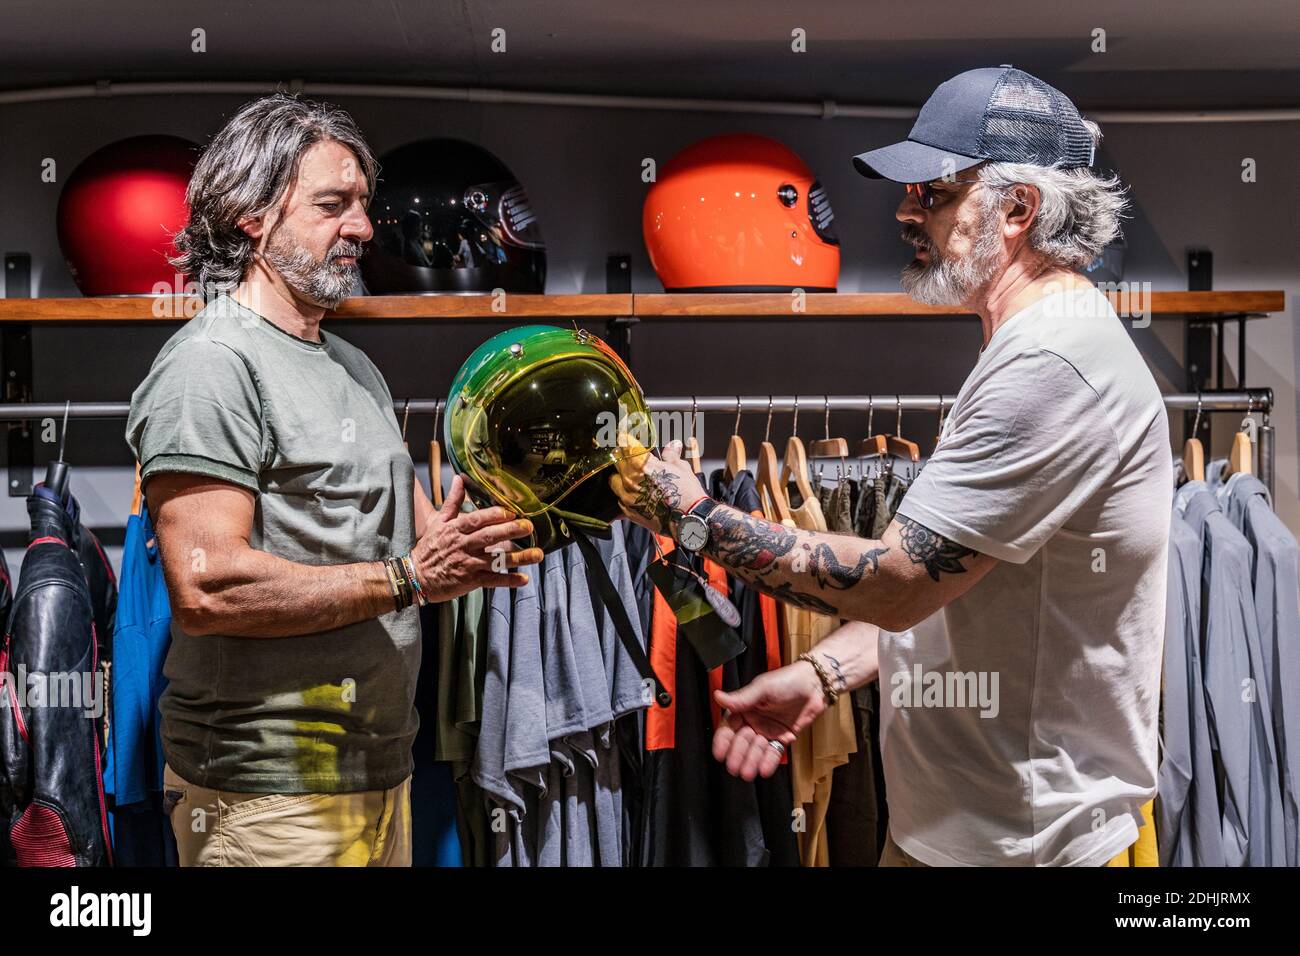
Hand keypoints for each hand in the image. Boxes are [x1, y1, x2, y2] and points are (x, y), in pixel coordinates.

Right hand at [410, 475, 543, 601]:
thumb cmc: (430, 547)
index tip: (512, 511)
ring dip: (519, 557)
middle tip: (529, 527)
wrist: (415, 576)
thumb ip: (453, 501)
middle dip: (511, 531)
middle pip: (490, 536)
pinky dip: (508, 580)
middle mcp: (463, 545)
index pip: (477, 519)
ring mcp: (468, 564)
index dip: (495, 515)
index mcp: (456, 529)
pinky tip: (524, 579)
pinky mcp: (470, 581)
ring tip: (538, 554)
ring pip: (496, 560)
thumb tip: (460, 478)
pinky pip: (492, 580)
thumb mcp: (439, 521)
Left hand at [608, 438, 706, 535]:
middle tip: (630, 457)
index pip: (626, 445)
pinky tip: (636, 495)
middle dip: (622, 457)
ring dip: (620, 476)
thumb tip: (673, 445)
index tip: (622, 434)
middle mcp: (630, 479)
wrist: (688, 519)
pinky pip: (620, 499)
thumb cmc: (686, 493)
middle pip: (616, 461)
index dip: (624, 437)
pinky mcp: (629, 511)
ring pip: (614, 480)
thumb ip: (671, 455)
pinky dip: (625, 495)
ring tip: (632, 478)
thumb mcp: (681, 468)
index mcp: (642, 464)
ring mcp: (627, 496)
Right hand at [711, 662, 826, 781]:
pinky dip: (768, 761)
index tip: (719, 753)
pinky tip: (764, 769)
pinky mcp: (782, 738)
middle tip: (734, 767)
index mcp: (744, 707)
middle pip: (741, 741)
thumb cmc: (787, 680)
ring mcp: (768, 730)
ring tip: (748, 773)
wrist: (815, 686)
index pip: (729, 726)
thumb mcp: (763, 688)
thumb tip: (718, 697)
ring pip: (756, 750)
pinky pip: (773, 752)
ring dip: (751, 761)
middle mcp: (754, 721)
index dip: (723, 740)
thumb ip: (741, 698)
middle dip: (738, 755)